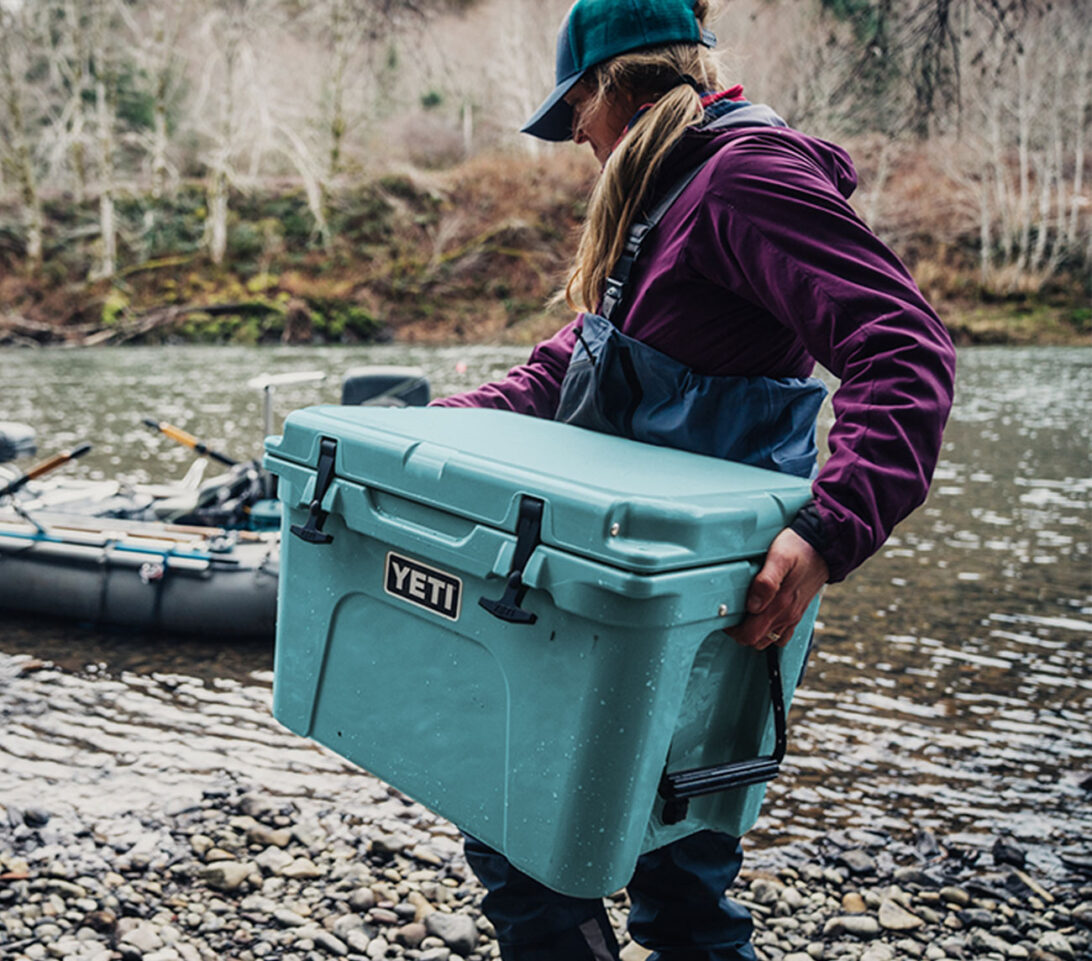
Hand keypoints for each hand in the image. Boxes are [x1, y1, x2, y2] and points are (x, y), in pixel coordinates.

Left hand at [726, 528, 828, 649]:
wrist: (825, 546)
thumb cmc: (799, 548)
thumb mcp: (779, 557)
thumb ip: (766, 582)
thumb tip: (753, 605)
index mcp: (780, 604)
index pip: (749, 634)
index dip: (733, 630)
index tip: (726, 615)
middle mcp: (787, 615)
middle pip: (756, 640)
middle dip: (739, 633)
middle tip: (730, 615)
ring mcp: (793, 616)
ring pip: (767, 640)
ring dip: (753, 633)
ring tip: (743, 616)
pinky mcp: (797, 613)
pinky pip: (782, 635)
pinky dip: (769, 633)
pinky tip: (762, 619)